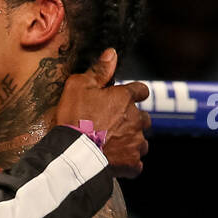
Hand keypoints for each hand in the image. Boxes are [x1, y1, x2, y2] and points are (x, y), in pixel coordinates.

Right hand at [55, 48, 150, 177]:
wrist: (73, 152)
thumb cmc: (74, 118)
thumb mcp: (78, 86)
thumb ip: (98, 70)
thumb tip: (112, 53)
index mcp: (124, 98)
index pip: (140, 90)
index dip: (133, 94)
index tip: (126, 99)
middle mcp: (136, 119)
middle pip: (144, 118)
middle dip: (133, 121)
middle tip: (114, 127)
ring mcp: (136, 142)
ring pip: (142, 142)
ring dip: (132, 143)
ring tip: (114, 147)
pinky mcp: (132, 163)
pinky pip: (136, 164)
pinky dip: (129, 164)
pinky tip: (117, 163)